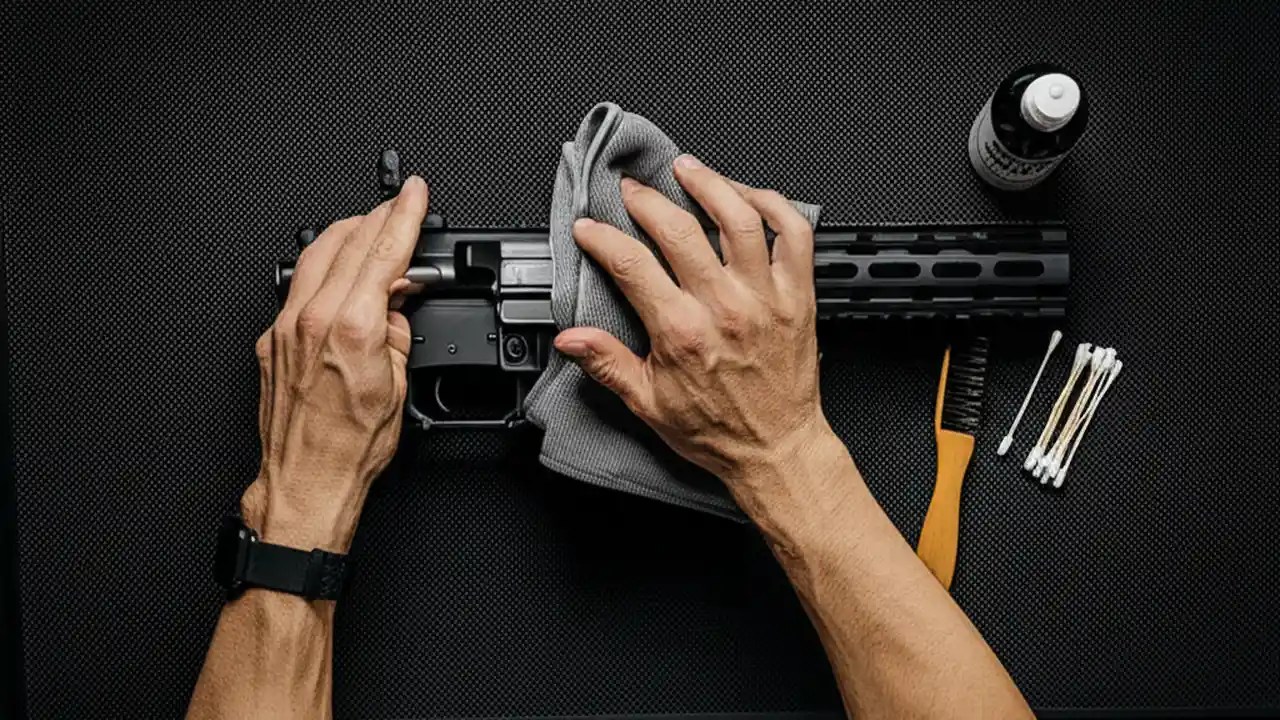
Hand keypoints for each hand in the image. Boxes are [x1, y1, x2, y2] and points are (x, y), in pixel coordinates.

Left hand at [240, 177, 429, 552]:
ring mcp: (285, 328)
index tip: (415, 193)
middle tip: (400, 205)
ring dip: (347, 235)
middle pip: (346, 242)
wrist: (307, 482)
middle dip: (378, 217)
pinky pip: (298, 286)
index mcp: (351, 327)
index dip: (404, 215)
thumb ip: (396, 332)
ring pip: (315, 256)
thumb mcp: (398, 385)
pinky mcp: (271, 341)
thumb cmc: (351, 448)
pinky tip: (341, 274)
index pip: (383, 252)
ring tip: (371, 230)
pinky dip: (324, 268)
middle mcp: (311, 319)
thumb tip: (395, 304)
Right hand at [554, 155, 833, 490]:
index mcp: (682, 332)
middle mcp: (724, 307)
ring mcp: (764, 297)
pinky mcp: (797, 296)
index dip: (602, 237)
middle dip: (646, 199)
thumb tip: (570, 339)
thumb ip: (607, 364)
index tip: (589, 227)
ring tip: (687, 169)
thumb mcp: (648, 404)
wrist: (777, 450)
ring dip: (710, 184)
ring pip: (739, 218)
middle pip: (679, 229)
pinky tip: (749, 196)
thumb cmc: (718, 431)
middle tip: (631, 189)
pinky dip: (773, 205)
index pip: (632, 264)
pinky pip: (792, 235)